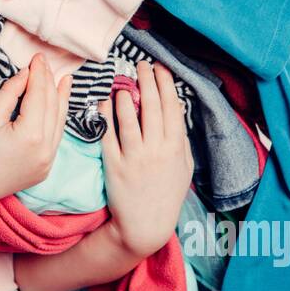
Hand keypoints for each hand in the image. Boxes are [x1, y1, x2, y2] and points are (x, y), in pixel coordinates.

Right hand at [0, 54, 71, 210]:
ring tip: (64, 80)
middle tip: (46, 63)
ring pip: (60, 123)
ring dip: (62, 100)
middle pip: (53, 107)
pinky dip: (57, 119)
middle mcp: (46, 150)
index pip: (40, 95)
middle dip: (50, 82)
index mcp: (31, 136)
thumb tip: (26, 74)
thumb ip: (10, 94)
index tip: (37, 57)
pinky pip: (56, 138)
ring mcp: (48, 162)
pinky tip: (57, 106)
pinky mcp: (45, 170)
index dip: (39, 73)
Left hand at [99, 61, 193, 257]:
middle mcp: (157, 150)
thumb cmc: (166, 194)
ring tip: (123, 82)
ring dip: (125, 96)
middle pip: (151, 107)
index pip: (171, 107)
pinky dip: (107, 116)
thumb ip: (181, 139)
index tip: (160, 68)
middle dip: (146, 81)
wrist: (146, 225)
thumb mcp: (184, 167)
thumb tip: (177, 110)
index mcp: (176, 148)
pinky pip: (109, 135)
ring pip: (129, 119)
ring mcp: (134, 157)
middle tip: (140, 65)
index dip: (165, 84)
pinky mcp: (114, 166)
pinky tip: (105, 102)